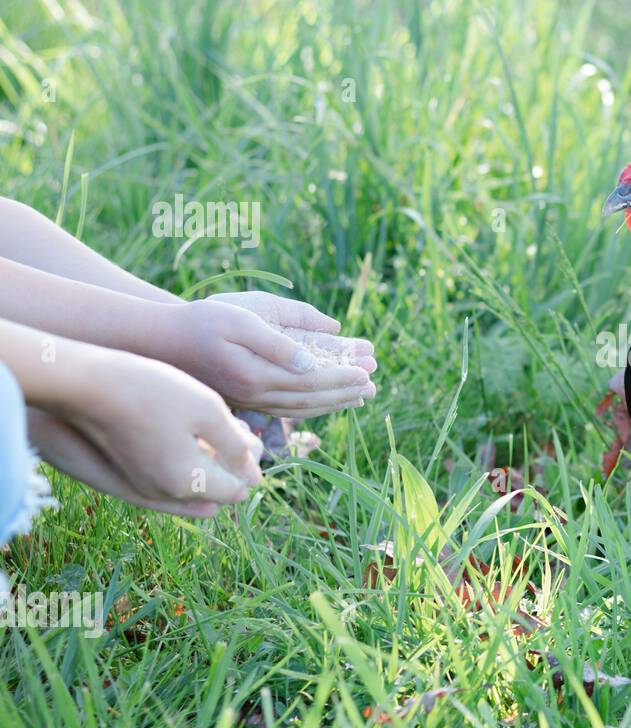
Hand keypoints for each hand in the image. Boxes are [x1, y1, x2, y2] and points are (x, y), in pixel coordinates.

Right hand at [33, 349, 262, 515]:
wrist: (86, 383)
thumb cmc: (151, 390)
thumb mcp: (209, 410)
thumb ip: (237, 445)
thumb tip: (254, 473)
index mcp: (186, 482)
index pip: (237, 491)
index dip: (249, 465)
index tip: (245, 434)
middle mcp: (163, 495)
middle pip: (217, 491)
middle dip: (231, 465)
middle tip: (232, 428)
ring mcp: (143, 487)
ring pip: (194, 486)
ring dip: (210, 463)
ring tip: (212, 426)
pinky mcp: (130, 474)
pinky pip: (171, 480)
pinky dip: (187, 463)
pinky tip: (188, 432)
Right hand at [164, 297, 376, 417]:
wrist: (160, 340)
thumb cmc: (201, 321)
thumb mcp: (239, 319)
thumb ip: (276, 341)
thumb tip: (310, 362)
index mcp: (256, 374)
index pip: (310, 380)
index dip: (341, 377)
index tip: (367, 373)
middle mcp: (255, 394)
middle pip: (310, 398)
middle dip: (344, 392)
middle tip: (373, 386)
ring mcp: (249, 401)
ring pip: (300, 407)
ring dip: (332, 402)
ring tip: (359, 397)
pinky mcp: (244, 400)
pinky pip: (286, 408)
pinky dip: (311, 406)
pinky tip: (325, 402)